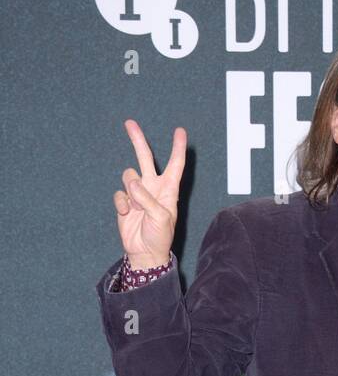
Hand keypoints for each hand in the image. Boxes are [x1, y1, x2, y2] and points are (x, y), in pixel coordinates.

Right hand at [113, 119, 186, 266]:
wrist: (144, 252)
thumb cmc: (159, 237)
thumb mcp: (160, 218)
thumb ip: (148, 199)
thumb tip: (132, 182)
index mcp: (168, 189)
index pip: (175, 164)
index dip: (177, 148)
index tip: (180, 131)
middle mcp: (153, 187)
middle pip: (145, 158)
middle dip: (138, 140)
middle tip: (130, 122)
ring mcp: (137, 193)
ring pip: (128, 176)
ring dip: (131, 191)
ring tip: (136, 209)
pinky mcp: (125, 201)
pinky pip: (119, 193)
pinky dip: (121, 204)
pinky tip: (126, 215)